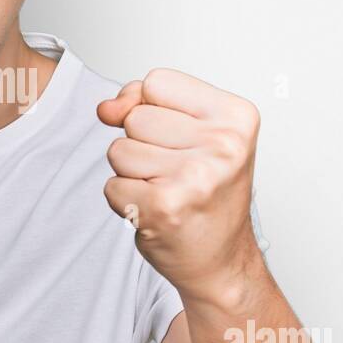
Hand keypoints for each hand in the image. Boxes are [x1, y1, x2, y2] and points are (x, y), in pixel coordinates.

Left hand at [97, 68, 262, 308]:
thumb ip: (145, 103)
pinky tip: (155, 211)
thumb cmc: (208, 194)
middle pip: (135, 117)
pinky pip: (112, 185)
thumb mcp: (194, 133)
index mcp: (236, 116)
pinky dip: (124, 200)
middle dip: (142, 144)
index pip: (157, 81)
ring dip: (132, 173)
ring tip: (167, 190)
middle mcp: (223, 144)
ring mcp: (194, 176)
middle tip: (176, 172)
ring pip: (119, 150)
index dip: (150, 106)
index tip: (176, 136)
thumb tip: (105, 108)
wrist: (222, 261)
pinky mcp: (164, 206)